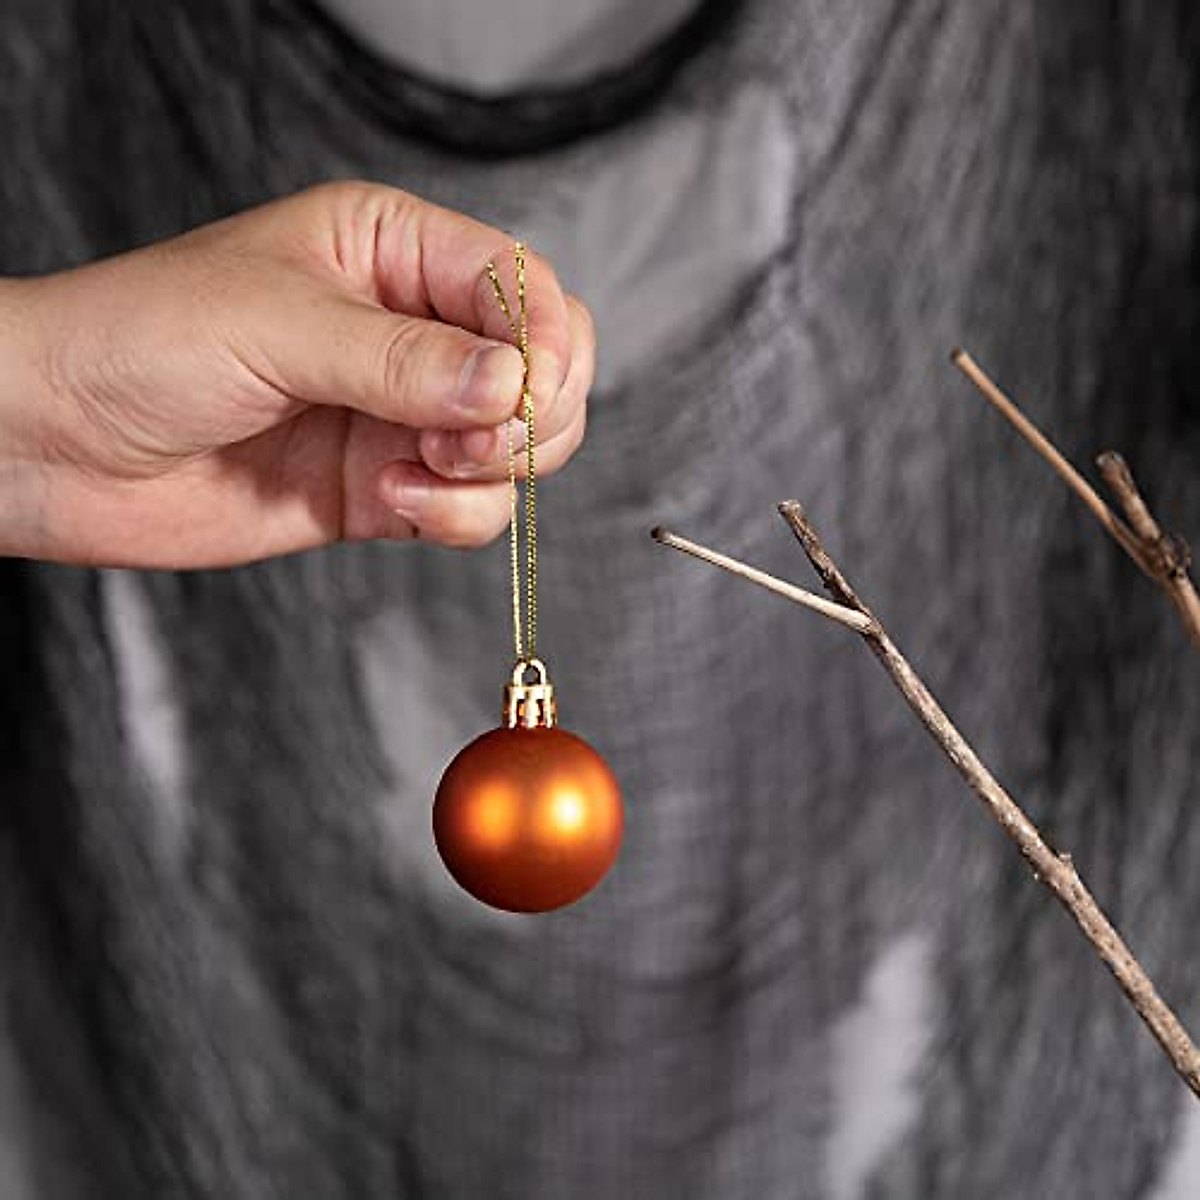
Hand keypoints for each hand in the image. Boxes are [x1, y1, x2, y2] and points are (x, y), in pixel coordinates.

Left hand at [0, 182, 592, 566]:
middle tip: (471, 440)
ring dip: (492, 471)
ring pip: (520, 445)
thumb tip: (510, 382)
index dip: (542, 340)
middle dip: (529, 414)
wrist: (57, 444)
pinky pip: (471, 507)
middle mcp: (410, 330)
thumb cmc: (138, 341)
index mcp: (393, 250)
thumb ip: (403, 360)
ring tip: (418, 471)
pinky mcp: (388, 486)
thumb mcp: (278, 326)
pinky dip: (453, 517)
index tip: (523, 390)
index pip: (521, 285)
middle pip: (544, 367)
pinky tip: (390, 503)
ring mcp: (403, 414)